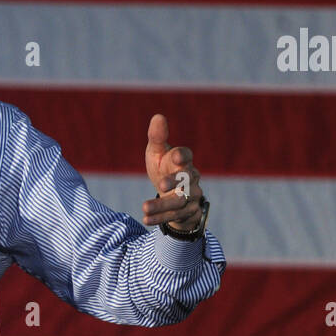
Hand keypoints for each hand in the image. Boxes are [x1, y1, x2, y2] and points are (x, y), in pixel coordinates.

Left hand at [142, 113, 203, 231]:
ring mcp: (191, 196)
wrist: (173, 194)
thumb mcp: (158, 153)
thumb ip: (157, 137)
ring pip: (179, 201)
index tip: (175, 156)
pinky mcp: (187, 212)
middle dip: (174, 182)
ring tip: (144, 207)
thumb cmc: (164, 168)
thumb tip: (158, 116)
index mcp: (183, 160)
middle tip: (161, 184)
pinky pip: (174, 216)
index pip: (186, 156)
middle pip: (186, 179)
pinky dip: (159, 218)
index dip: (182, 156)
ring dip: (162, 205)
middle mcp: (191, 178)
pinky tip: (145, 219)